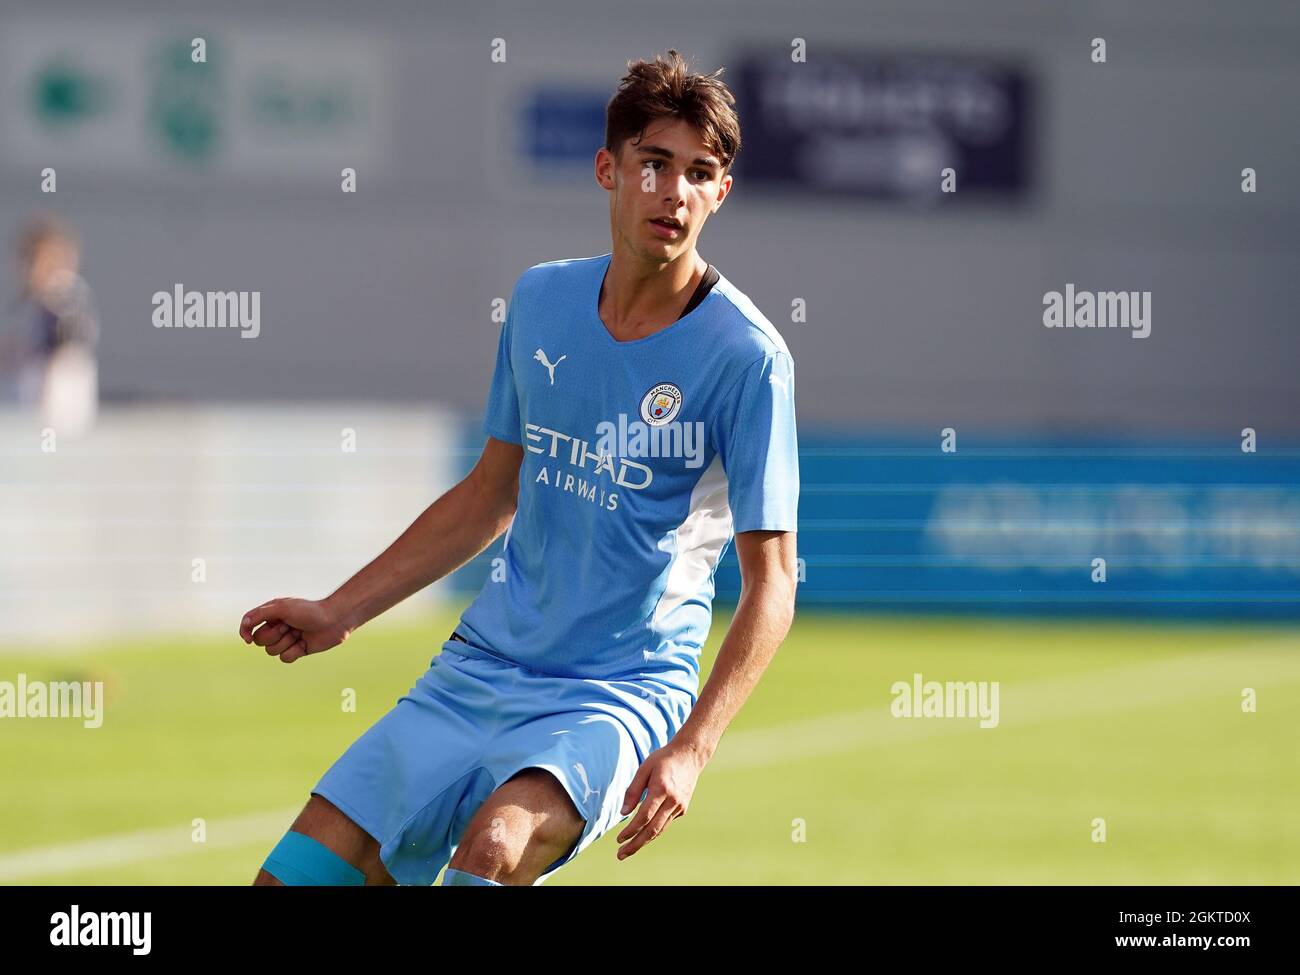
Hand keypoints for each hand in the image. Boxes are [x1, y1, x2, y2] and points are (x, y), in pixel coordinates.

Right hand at [238, 597, 350, 663]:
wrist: (334, 620)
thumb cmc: (309, 610)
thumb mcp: (283, 608)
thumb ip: (261, 614)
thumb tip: (244, 623)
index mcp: (271, 614)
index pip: (249, 623)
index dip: (245, 632)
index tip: (248, 639)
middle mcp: (277, 626)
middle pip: (260, 640)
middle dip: (274, 635)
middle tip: (289, 626)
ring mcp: (287, 639)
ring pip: (271, 651)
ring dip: (286, 643)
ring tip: (299, 633)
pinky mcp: (297, 650)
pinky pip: (285, 658)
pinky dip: (294, 652)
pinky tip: (305, 644)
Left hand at [615, 740, 706, 859]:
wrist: (690, 755)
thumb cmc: (664, 759)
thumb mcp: (644, 768)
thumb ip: (633, 790)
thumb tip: (623, 813)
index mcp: (661, 789)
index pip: (644, 816)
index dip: (630, 830)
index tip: (619, 839)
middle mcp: (672, 801)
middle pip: (652, 829)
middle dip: (635, 844)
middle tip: (620, 855)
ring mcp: (679, 806)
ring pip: (659, 830)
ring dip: (643, 841)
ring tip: (628, 850)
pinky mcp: (682, 808)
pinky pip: (665, 823)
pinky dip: (653, 830)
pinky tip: (643, 833)